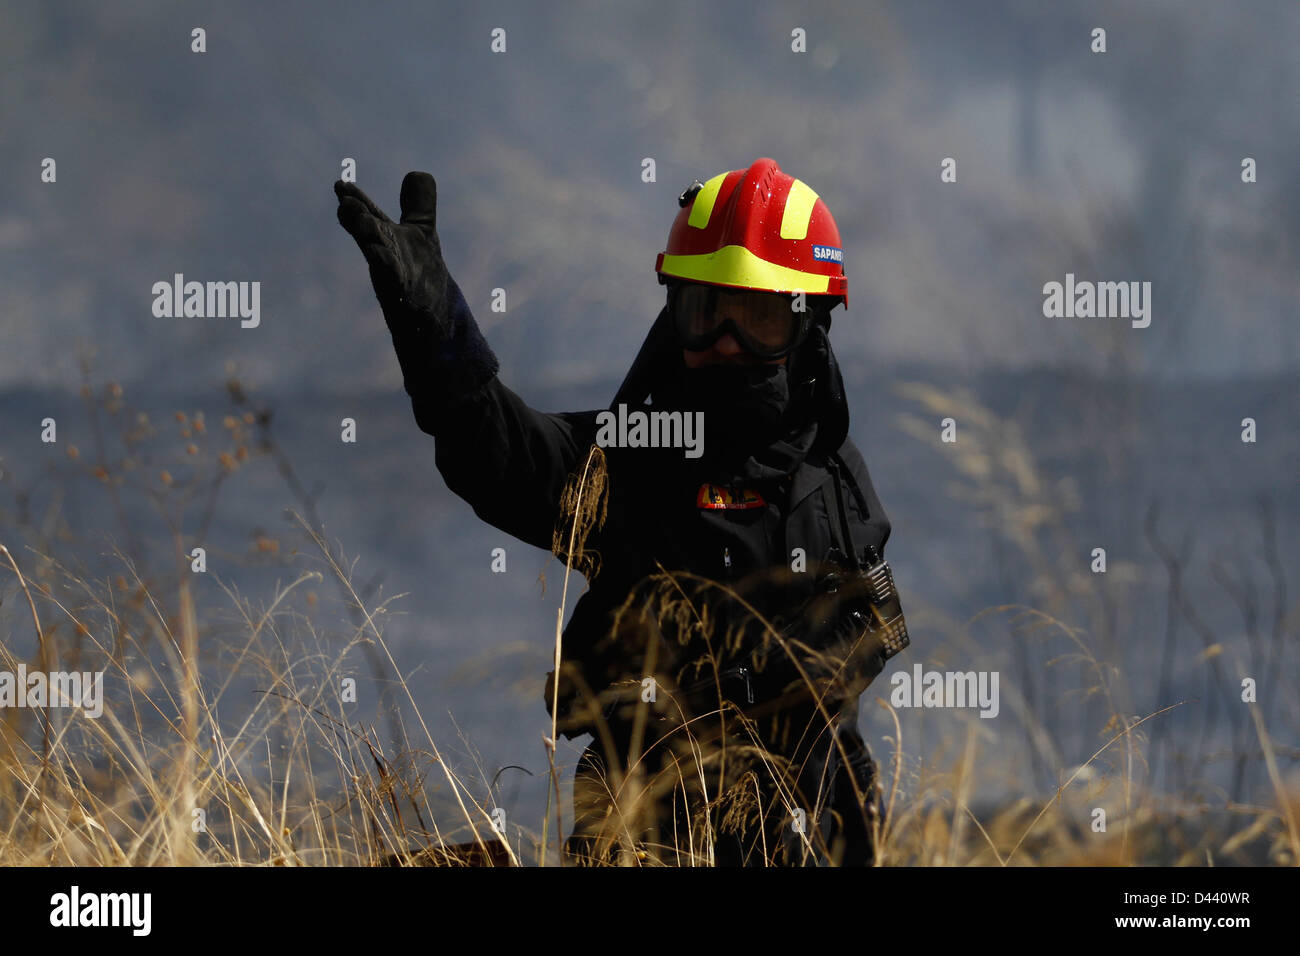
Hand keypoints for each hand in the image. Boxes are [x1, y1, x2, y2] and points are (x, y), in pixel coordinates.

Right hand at [335, 172, 448, 335]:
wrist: (429, 317)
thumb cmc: (418, 273)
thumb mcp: (420, 232)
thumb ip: (418, 205)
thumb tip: (418, 174)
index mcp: (384, 237)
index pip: (367, 215)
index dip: (355, 200)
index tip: (340, 185)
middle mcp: (384, 255)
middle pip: (369, 235)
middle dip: (358, 220)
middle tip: (346, 203)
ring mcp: (392, 278)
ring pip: (379, 260)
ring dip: (372, 245)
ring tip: (364, 226)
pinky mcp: (404, 298)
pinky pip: (396, 287)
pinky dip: (391, 274)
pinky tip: (385, 260)